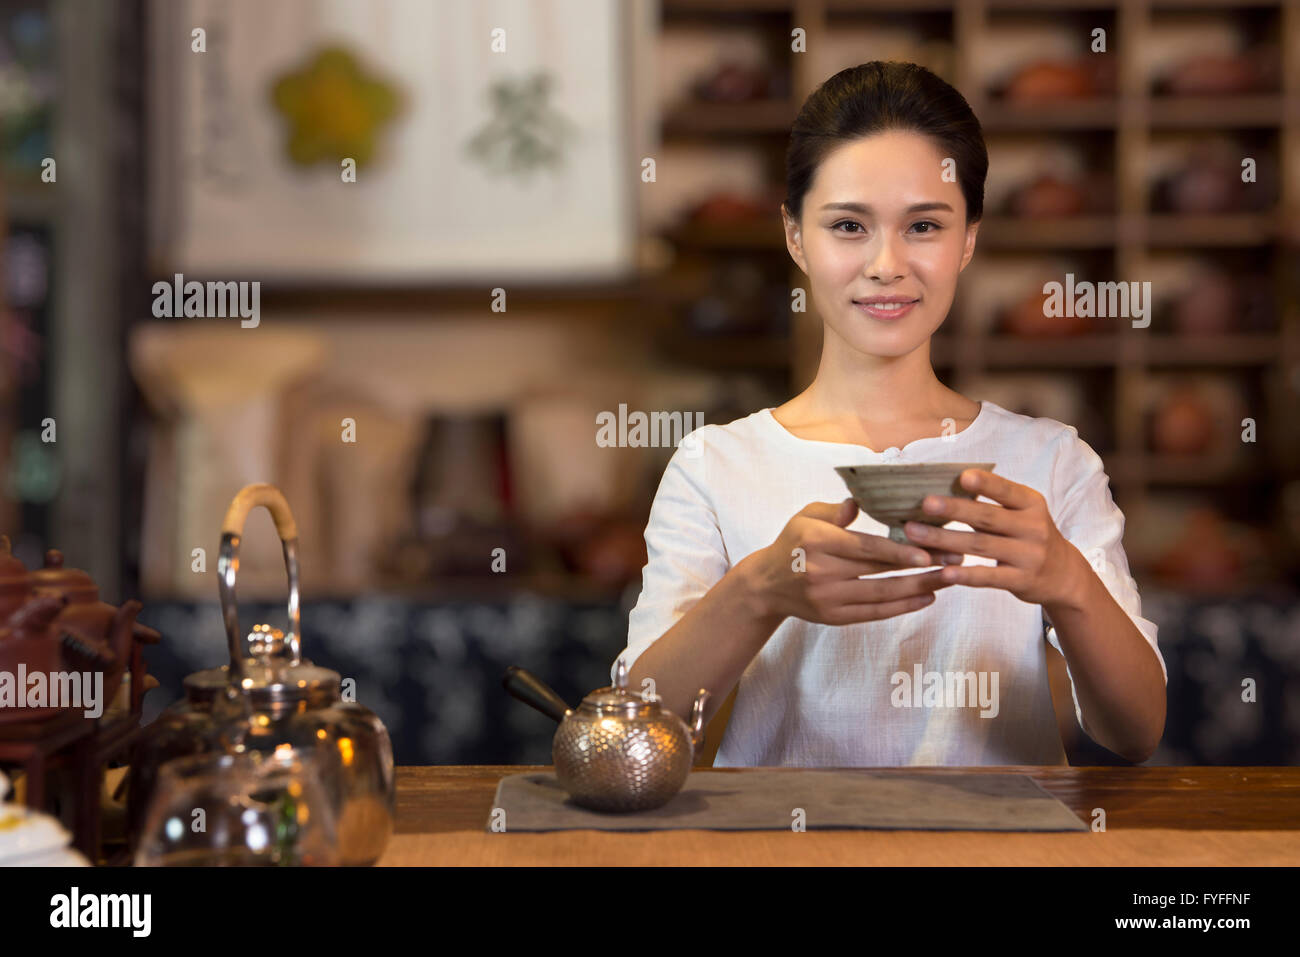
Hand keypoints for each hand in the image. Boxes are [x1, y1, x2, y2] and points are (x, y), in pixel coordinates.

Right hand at [745, 498, 960, 626]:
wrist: (767, 585)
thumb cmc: (793, 542)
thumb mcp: (805, 516)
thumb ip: (833, 509)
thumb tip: (858, 504)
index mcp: (816, 541)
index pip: (865, 547)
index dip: (899, 550)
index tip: (929, 550)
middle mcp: (822, 572)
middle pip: (880, 570)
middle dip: (922, 565)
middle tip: (955, 557)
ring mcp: (828, 598)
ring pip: (883, 594)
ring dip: (920, 587)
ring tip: (950, 578)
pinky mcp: (834, 618)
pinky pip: (875, 613)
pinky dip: (903, 606)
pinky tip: (927, 597)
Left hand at [901, 469, 1084, 606]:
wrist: (1064, 575)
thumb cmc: (1029, 535)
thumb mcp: (1023, 513)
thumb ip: (993, 502)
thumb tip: (946, 486)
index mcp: (1031, 504)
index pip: (1006, 490)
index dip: (986, 484)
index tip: (961, 477)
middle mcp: (1033, 528)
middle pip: (987, 517)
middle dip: (954, 509)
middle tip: (924, 504)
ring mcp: (1029, 556)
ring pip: (981, 546)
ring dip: (945, 539)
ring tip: (915, 534)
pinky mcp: (1021, 580)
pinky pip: (989, 577)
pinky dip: (966, 575)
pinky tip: (943, 572)